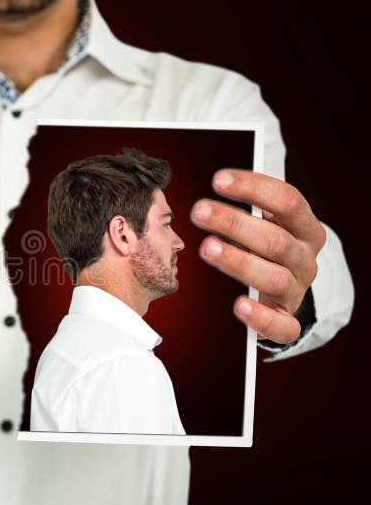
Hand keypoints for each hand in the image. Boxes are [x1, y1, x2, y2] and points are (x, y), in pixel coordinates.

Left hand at [190, 169, 325, 343]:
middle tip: (199, 211)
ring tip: (207, 248)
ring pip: (275, 278)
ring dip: (239, 262)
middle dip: (235, 223)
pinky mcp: (287, 321)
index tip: (218, 180)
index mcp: (305, 228)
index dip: (254, 188)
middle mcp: (305, 259)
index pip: (288, 201)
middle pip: (275, 240)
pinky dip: (262, 318)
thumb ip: (249, 206)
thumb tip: (219, 179)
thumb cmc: (263, 248)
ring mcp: (298, 291)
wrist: (283, 293)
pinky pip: (282, 325)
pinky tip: (239, 306)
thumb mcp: (263, 224)